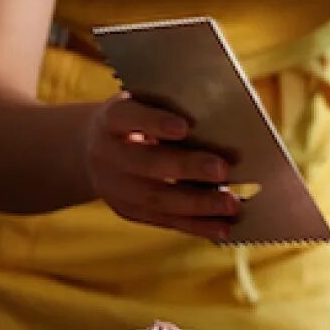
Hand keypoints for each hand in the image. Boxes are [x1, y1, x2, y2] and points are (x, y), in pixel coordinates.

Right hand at [82, 94, 238, 240]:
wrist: (98, 147)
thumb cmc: (143, 117)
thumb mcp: (147, 103)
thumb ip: (175, 107)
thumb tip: (227, 120)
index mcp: (111, 118)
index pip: (127, 117)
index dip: (154, 122)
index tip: (184, 127)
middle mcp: (107, 153)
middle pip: (146, 163)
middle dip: (186, 168)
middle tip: (223, 170)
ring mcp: (114, 186)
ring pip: (156, 198)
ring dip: (198, 204)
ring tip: (231, 204)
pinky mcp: (128, 210)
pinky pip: (164, 220)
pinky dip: (196, 225)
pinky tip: (224, 226)